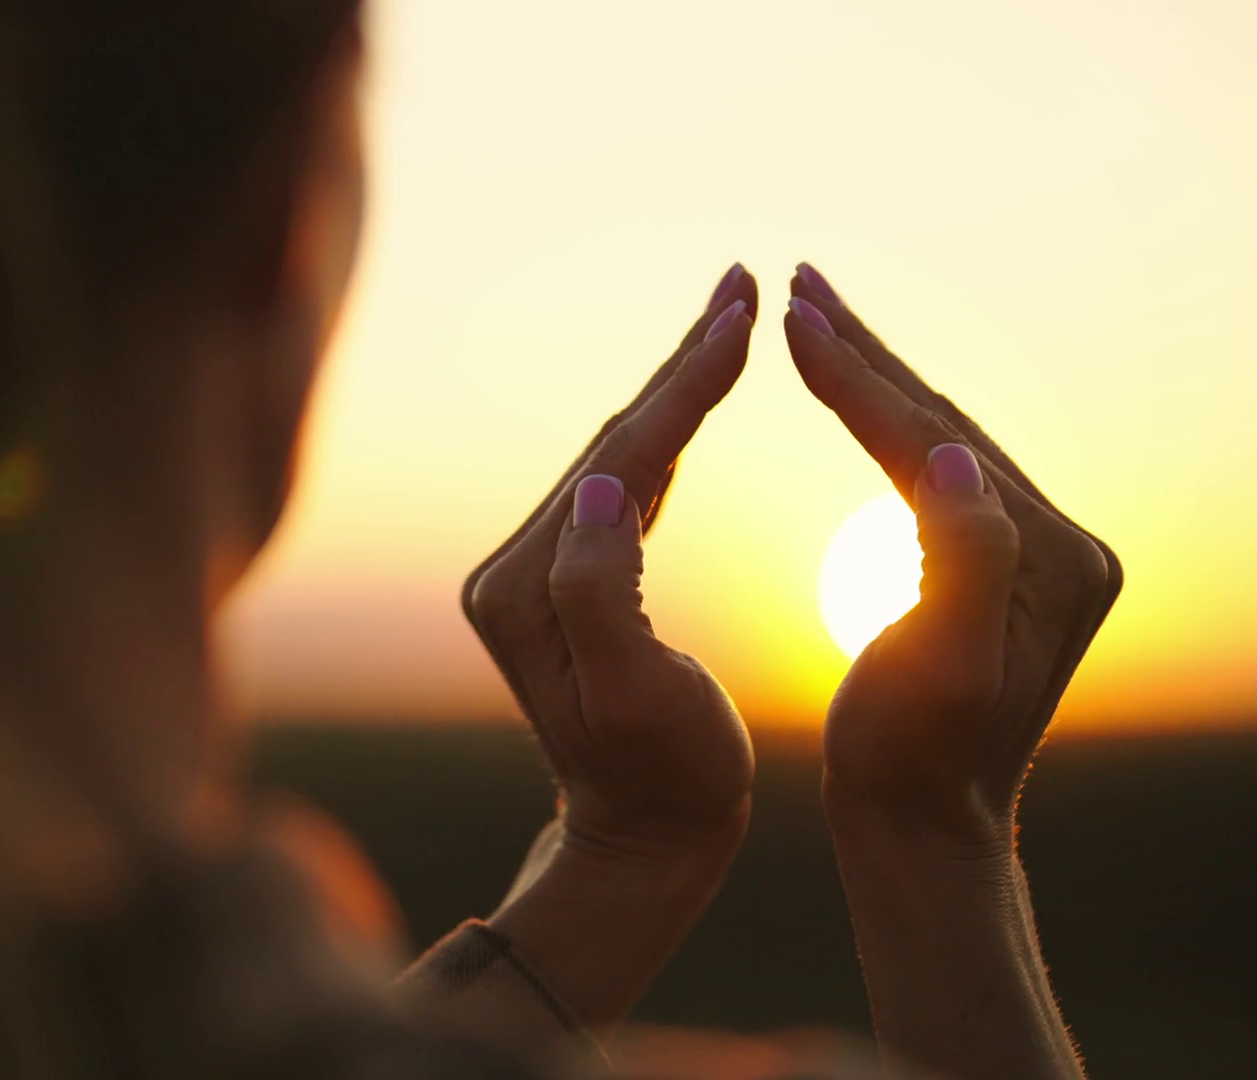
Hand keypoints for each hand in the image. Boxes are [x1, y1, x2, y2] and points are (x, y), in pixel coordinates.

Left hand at [463, 265, 758, 861]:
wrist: (643, 841)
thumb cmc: (663, 780)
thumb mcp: (633, 696)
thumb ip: (601, 591)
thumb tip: (605, 484)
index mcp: (528, 589)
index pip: (620, 460)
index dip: (687, 385)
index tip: (742, 314)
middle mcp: (514, 570)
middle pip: (615, 443)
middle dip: (684, 366)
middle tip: (742, 285)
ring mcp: (532, 575)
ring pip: (618, 458)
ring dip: (676, 391)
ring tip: (730, 321)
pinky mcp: (558, 584)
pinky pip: (620, 491)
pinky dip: (662, 440)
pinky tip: (691, 404)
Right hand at [785, 265, 1111, 1079]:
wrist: (922, 827)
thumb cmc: (912, 760)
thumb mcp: (943, 669)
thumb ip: (966, 556)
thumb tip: (953, 451)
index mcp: (1055, 559)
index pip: (939, 443)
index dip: (859, 378)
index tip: (793, 314)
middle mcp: (1064, 545)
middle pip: (946, 425)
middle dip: (867, 352)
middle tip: (800, 282)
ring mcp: (1040, 553)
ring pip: (941, 439)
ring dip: (874, 376)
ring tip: (814, 315)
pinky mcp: (1010, 566)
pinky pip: (938, 474)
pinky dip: (888, 426)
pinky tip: (856, 397)